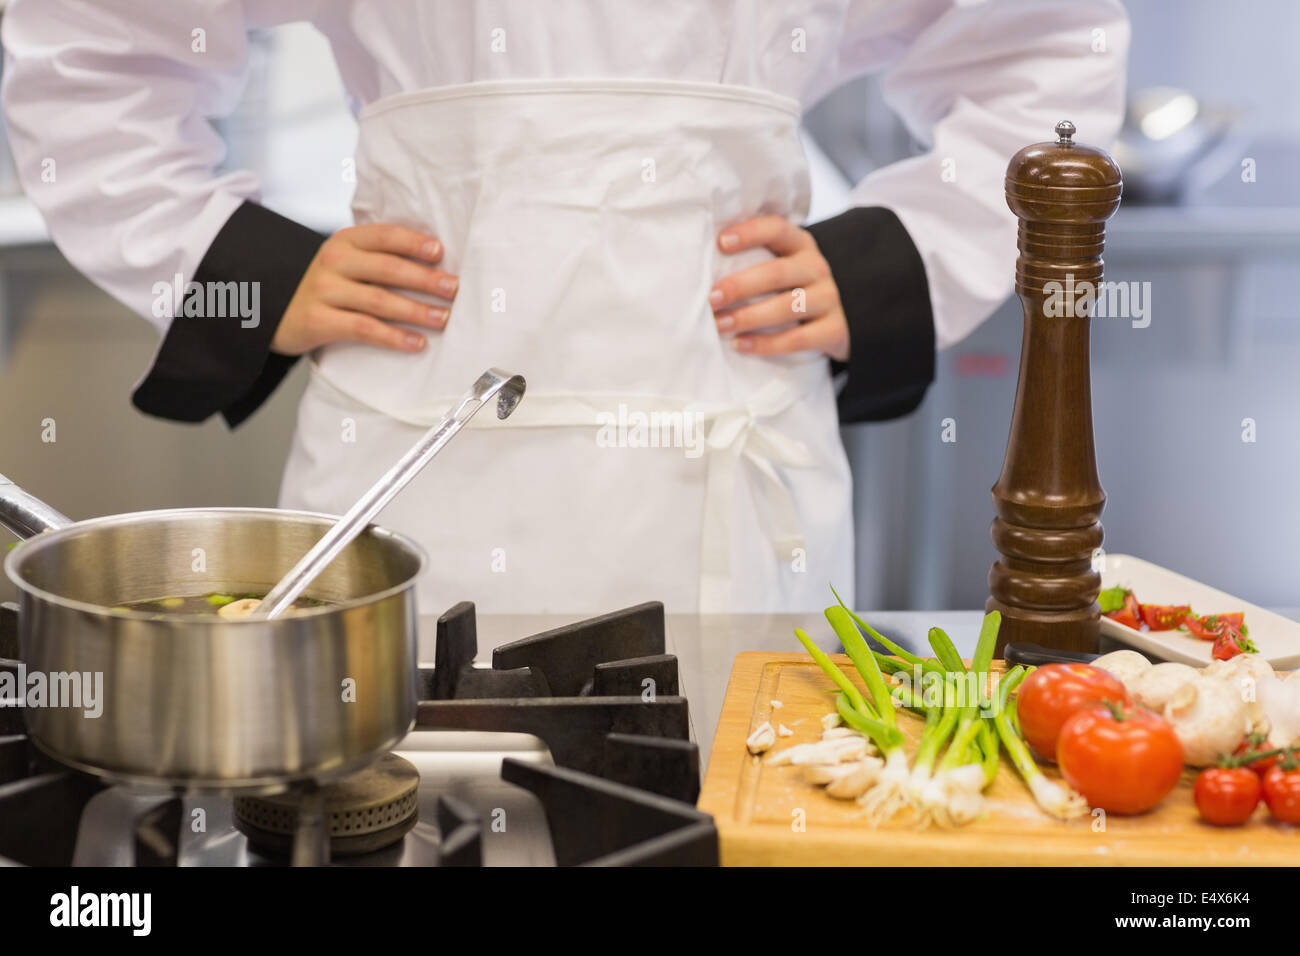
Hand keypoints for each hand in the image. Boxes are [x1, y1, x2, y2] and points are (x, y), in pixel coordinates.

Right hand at [272, 224, 457, 354]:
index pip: (384, 236)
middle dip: (425, 280)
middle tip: (454, 290)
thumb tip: (434, 265)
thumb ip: (378, 258)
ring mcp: (325, 291)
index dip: (413, 242)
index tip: (440, 253)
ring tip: (444, 319)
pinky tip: (416, 343)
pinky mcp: (319, 320)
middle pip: (388, 269)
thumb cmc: (324, 284)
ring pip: (379, 300)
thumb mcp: (344, 260)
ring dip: (416, 311)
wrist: (270, 305)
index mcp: (345, 241)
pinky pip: (364, 329)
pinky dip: (394, 337)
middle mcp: (334, 262)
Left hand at [710, 216, 848, 361]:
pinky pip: (797, 339)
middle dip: (740, 285)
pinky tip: (739, 345)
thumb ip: (756, 260)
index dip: (750, 233)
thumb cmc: (796, 288)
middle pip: (778, 272)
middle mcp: (817, 268)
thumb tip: (699, 266)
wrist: (846, 317)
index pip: (777, 228)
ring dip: (748, 317)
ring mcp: (828, 299)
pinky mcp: (834, 330)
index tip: (720, 242)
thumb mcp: (785, 265)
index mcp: (801, 245)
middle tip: (712, 299)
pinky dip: (766, 344)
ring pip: (786, 307)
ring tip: (720, 325)